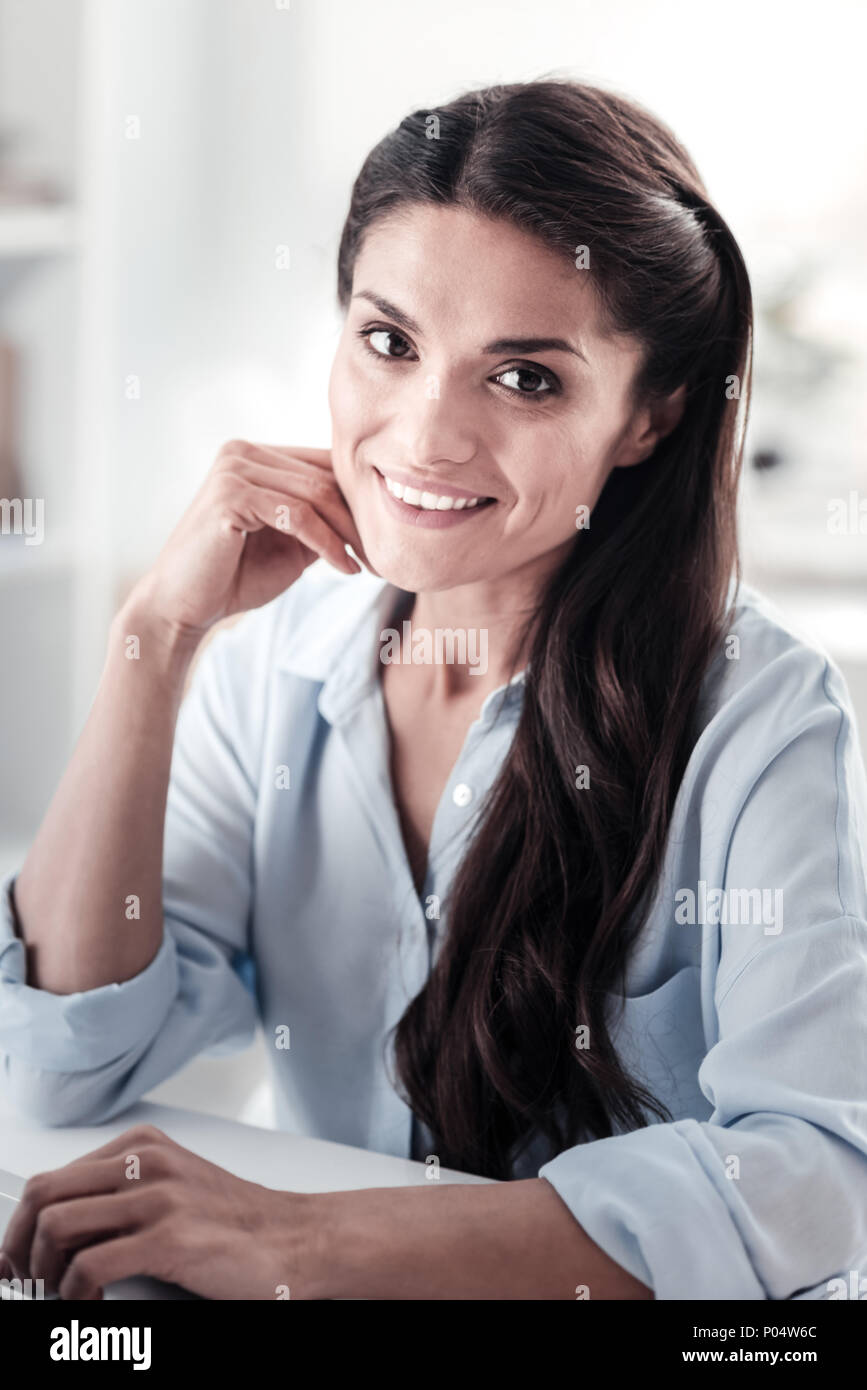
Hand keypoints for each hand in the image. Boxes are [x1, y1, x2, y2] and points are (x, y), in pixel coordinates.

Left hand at [0, 1124, 323, 1299]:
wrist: (296, 1240)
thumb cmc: (238, 1224)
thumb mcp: (175, 1189)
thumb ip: (124, 1194)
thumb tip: (61, 1230)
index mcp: (144, 1146)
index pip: (54, 1176)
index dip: (22, 1224)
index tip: (14, 1259)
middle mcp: (147, 1162)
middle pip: (45, 1194)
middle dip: (19, 1245)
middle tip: (23, 1282)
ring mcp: (158, 1197)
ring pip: (58, 1227)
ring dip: (45, 1273)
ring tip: (60, 1297)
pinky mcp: (169, 1238)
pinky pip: (90, 1266)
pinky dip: (75, 1296)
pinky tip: (88, 1306)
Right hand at [131, 441, 373, 639]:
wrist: (182, 606)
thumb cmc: (235, 577)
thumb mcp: (291, 544)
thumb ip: (322, 520)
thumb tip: (374, 512)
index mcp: (255, 456)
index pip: (323, 466)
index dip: (358, 502)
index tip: (386, 541)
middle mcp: (242, 451)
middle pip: (324, 477)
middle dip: (360, 520)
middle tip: (386, 557)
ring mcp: (233, 468)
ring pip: (315, 494)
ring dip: (349, 534)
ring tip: (369, 565)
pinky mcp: (230, 493)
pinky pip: (297, 514)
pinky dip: (328, 542)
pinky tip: (345, 568)